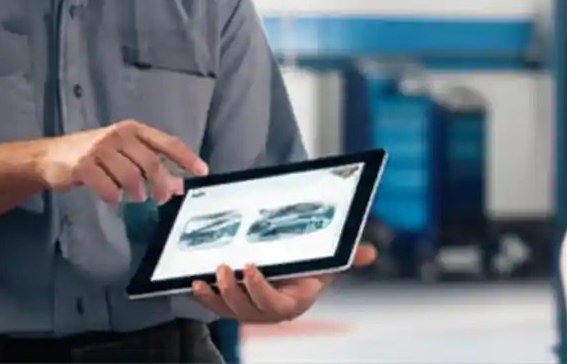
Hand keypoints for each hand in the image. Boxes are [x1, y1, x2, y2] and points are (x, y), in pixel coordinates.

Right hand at [41, 120, 207, 203]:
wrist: (50, 156)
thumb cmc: (94, 155)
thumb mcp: (124, 153)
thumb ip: (149, 164)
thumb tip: (177, 184)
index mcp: (133, 129)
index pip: (166, 142)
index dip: (186, 157)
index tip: (202, 171)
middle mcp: (118, 135)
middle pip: (151, 162)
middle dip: (162, 183)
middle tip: (163, 198)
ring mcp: (99, 149)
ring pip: (131, 176)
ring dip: (138, 193)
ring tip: (136, 197)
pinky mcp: (83, 165)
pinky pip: (108, 187)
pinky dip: (115, 197)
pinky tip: (113, 198)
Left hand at [191, 243, 376, 322]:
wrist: (298, 274)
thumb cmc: (312, 268)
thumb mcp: (329, 263)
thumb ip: (349, 258)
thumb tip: (371, 253)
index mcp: (294, 303)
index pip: (275, 304)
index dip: (260, 289)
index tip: (251, 267)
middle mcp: (271, 313)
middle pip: (248, 311)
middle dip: (233, 291)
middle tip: (225, 267)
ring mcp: (251, 311)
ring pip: (230, 311)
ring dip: (216, 296)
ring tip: (210, 273)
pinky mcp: (235, 306)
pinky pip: (217, 308)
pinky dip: (205, 298)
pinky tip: (195, 283)